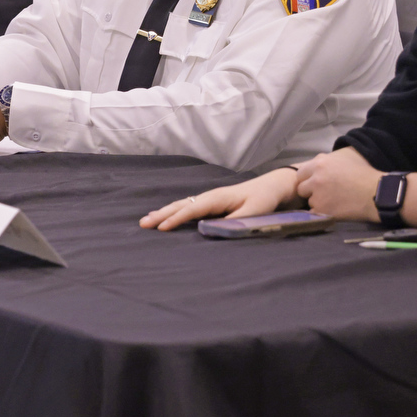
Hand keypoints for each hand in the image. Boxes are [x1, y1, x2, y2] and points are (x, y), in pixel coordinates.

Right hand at [140, 167, 301, 230]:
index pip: (192, 209)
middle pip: (181, 205)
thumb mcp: (253, 212)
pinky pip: (188, 208)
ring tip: (147, 220)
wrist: (273, 187)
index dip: (176, 219)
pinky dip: (174, 212)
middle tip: (143, 223)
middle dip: (161, 214)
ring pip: (182, 205)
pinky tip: (165, 217)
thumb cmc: (263, 200)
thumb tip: (210, 229)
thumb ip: (233, 222)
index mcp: (217, 198)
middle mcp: (210, 197)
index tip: (161, 228)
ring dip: (164, 213)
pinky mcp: (212, 204)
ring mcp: (209, 200)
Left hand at [294, 147, 382, 221]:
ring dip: (318, 202)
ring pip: (309, 201)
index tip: (317, 183)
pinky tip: (335, 209)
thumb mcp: (343, 160)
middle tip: (324, 194)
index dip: (308, 179)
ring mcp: (318, 194)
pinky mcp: (322, 209)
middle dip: (310, 191)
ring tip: (334, 202)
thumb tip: (315, 166)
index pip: (301, 173)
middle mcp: (315, 177)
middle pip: (301, 188)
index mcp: (320, 162)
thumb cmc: (364, 174)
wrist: (376, 192)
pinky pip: (315, 213)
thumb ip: (326, 162)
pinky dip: (322, 213)